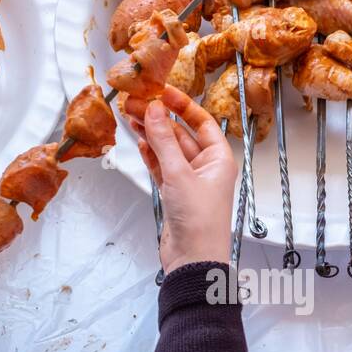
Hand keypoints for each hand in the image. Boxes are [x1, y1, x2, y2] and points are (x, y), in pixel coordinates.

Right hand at [122, 85, 236, 274]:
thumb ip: (163, 141)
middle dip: (159, 119)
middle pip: (181, 134)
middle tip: (137, 103)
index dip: (182, 105)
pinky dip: (151, 154)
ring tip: (131, 117)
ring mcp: (189, 181)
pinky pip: (162, 166)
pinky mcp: (175, 194)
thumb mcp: (179, 175)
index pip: (201, 122)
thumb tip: (154, 111)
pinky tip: (140, 141)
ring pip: (168, 150)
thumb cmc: (199, 222)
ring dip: (151, 134)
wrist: (193, 260)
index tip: (162, 91)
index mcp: (219, 159)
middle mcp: (206, 168)